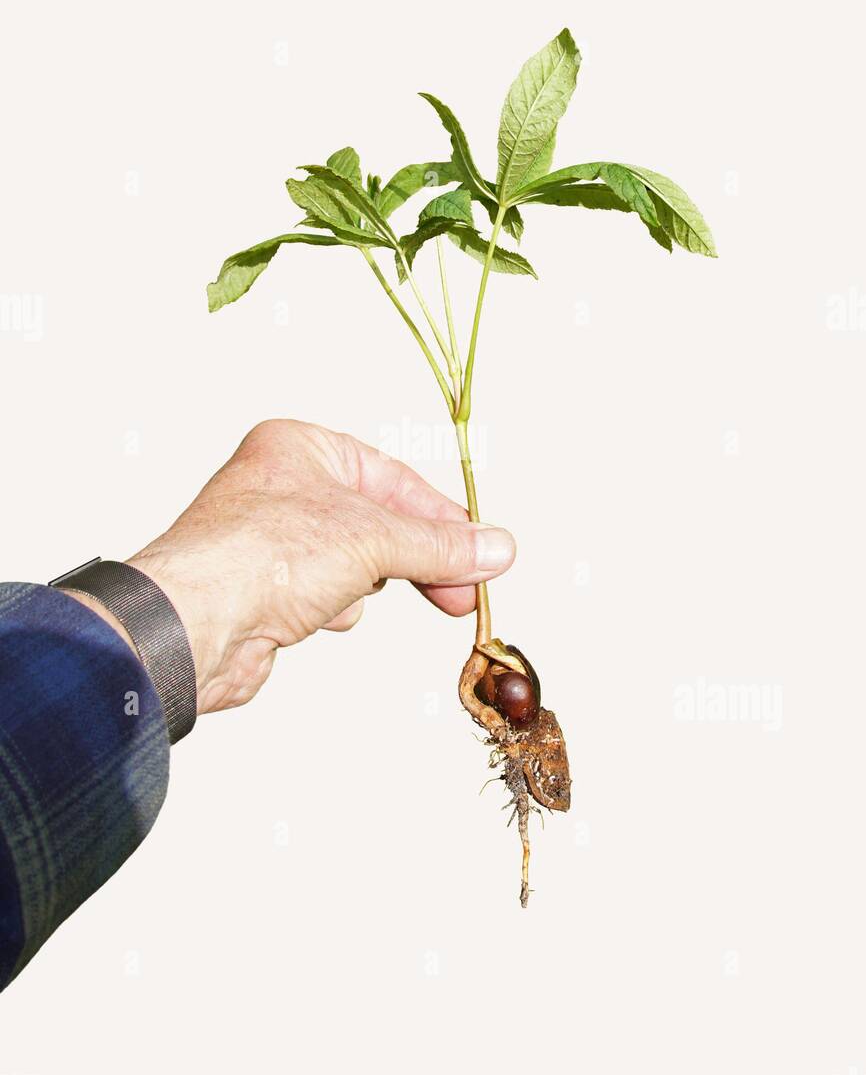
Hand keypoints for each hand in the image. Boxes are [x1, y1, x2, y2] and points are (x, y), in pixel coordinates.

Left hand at [124, 419, 515, 714]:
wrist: (194, 626)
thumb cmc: (260, 556)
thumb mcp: (373, 539)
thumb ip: (439, 545)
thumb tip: (496, 548)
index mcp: (299, 448)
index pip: (392, 478)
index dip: (442, 518)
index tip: (482, 552)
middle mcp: (280, 487)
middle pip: (376, 522)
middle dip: (416, 560)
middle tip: (463, 592)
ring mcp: (270, 540)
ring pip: (352, 562)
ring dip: (362, 584)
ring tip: (349, 596)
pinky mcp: (264, 591)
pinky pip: (324, 595)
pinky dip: (331, 609)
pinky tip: (318, 617)